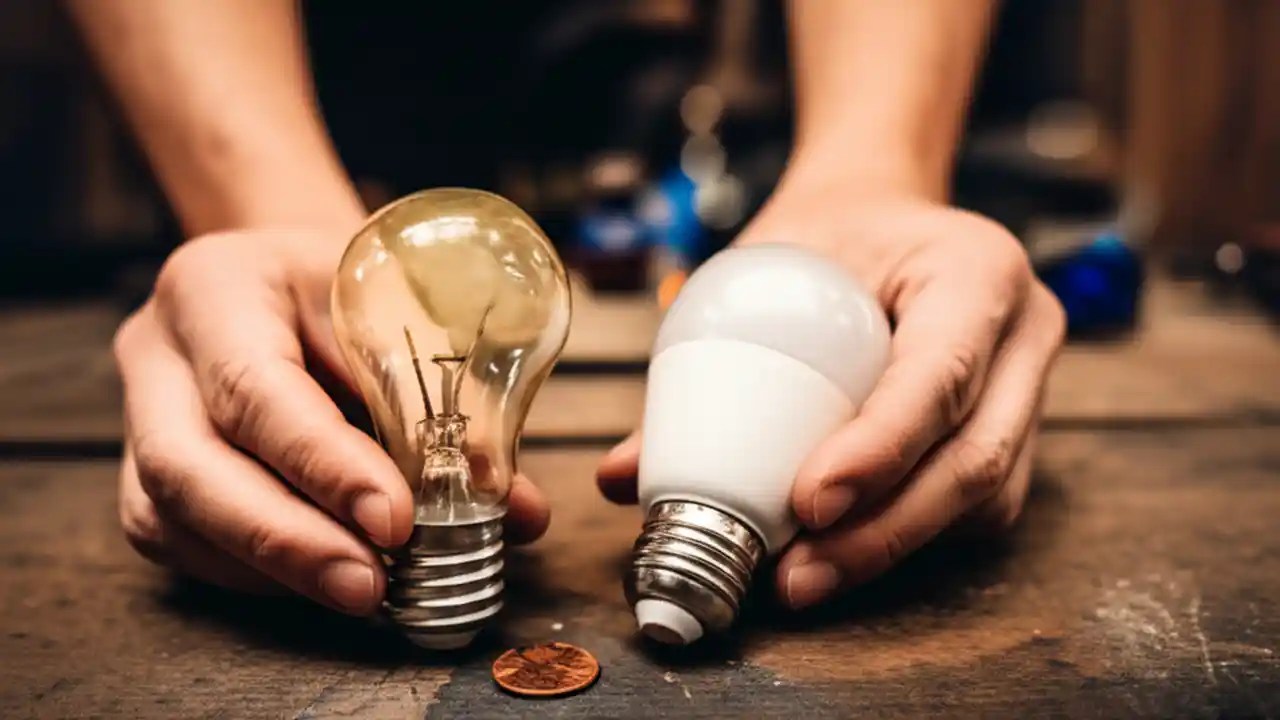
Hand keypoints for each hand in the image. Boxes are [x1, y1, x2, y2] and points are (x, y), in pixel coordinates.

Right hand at [114, 230, 549, 614]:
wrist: (296, 278)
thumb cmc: (357, 286)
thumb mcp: (405, 308)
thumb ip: (455, 401)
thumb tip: (515, 510)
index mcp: (216, 288)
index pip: (256, 387)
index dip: (323, 465)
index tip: (395, 522)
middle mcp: (158, 352)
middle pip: (187, 468)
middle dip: (285, 541)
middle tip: (370, 586)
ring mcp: (138, 415)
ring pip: (171, 517)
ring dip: (273, 567)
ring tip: (363, 589)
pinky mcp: (145, 472)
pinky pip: (180, 542)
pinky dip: (254, 573)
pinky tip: (322, 576)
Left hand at [597, 178, 1064, 609]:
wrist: (878, 217)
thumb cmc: (824, 238)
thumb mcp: (767, 265)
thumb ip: (705, 358)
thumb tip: (625, 475)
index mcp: (977, 270)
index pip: (939, 373)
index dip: (880, 449)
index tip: (809, 501)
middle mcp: (1023, 331)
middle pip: (973, 458)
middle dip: (882, 533)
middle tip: (795, 574)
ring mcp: (1030, 386)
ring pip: (984, 497)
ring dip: (892, 549)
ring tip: (806, 575)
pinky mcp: (1015, 430)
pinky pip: (976, 505)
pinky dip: (908, 537)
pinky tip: (843, 552)